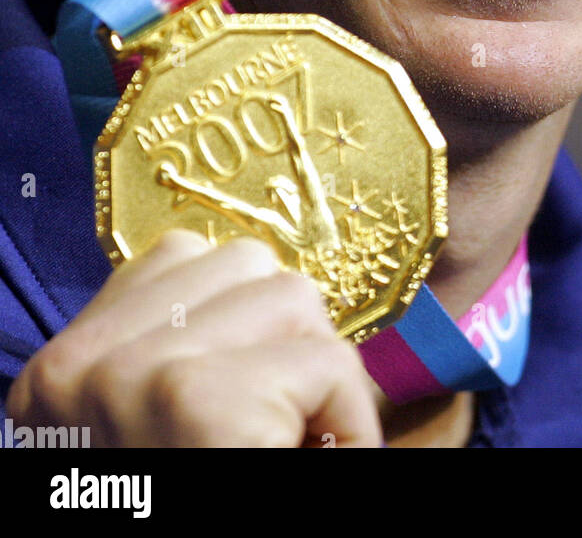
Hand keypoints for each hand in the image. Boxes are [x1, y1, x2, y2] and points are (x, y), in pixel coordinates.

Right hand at [6, 229, 381, 447]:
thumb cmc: (178, 496)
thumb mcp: (154, 430)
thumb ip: (181, 354)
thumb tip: (262, 282)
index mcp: (62, 370)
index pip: (183, 258)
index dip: (250, 323)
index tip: (251, 398)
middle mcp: (79, 366)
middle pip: (246, 265)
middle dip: (288, 339)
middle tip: (277, 427)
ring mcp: (129, 378)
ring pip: (293, 299)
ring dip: (319, 377)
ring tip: (288, 447)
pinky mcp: (196, 402)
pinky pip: (326, 363)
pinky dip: (346, 420)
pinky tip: (306, 464)